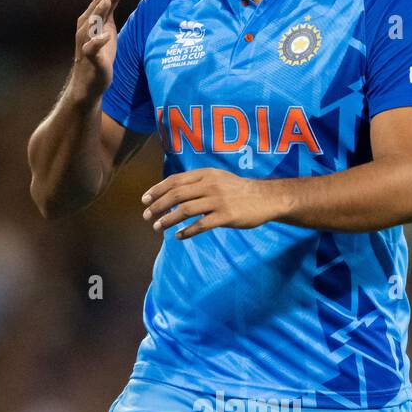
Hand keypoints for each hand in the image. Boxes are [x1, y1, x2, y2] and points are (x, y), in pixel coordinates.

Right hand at [71, 0, 125, 99]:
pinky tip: (105, 36)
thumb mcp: (107, 25)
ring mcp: (86, 44)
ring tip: (108, 2)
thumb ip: (110, 4)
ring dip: (98, 13)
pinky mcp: (90, 59)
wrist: (89, 81)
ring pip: (90, 26)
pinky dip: (97, 42)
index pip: (100, 3)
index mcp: (89, 20)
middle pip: (95, 10)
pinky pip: (92, 49)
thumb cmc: (98, 51)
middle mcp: (84, 29)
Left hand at [141, 168, 277, 237]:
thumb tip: (175, 191)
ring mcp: (218, 201)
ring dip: (168, 219)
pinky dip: (186, 231)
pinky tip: (178, 236)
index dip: (157, 190)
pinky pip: (201, 225)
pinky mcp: (225, 216)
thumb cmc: (239, 190)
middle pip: (176, 195)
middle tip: (146, 216)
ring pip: (185, 210)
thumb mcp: (218, 178)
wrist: (265, 198)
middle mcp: (209, 185)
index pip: (175, 180)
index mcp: (206, 174)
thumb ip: (198, 182)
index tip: (145, 199)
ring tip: (157, 227)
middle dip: (158, 206)